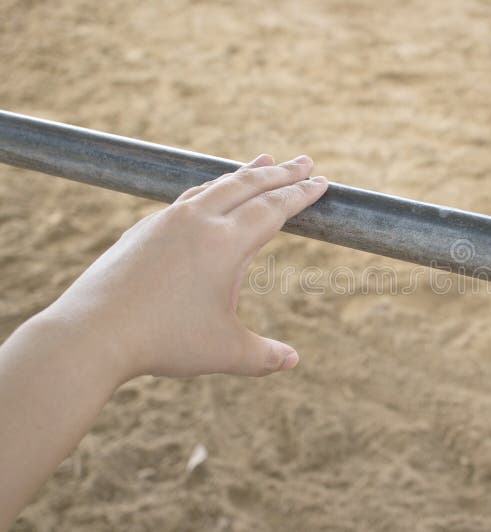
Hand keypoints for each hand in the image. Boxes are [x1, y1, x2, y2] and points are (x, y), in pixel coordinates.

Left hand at [39, 154, 327, 380]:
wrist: (92, 332)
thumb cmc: (163, 341)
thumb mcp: (225, 352)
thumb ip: (264, 355)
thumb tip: (292, 361)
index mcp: (225, 243)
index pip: (273, 209)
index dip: (301, 194)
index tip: (321, 181)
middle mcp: (198, 221)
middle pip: (248, 185)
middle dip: (281, 173)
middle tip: (305, 161)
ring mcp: (168, 220)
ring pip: (216, 185)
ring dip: (245, 173)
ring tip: (263, 161)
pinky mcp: (145, 229)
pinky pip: (189, 197)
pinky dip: (212, 188)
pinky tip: (212, 194)